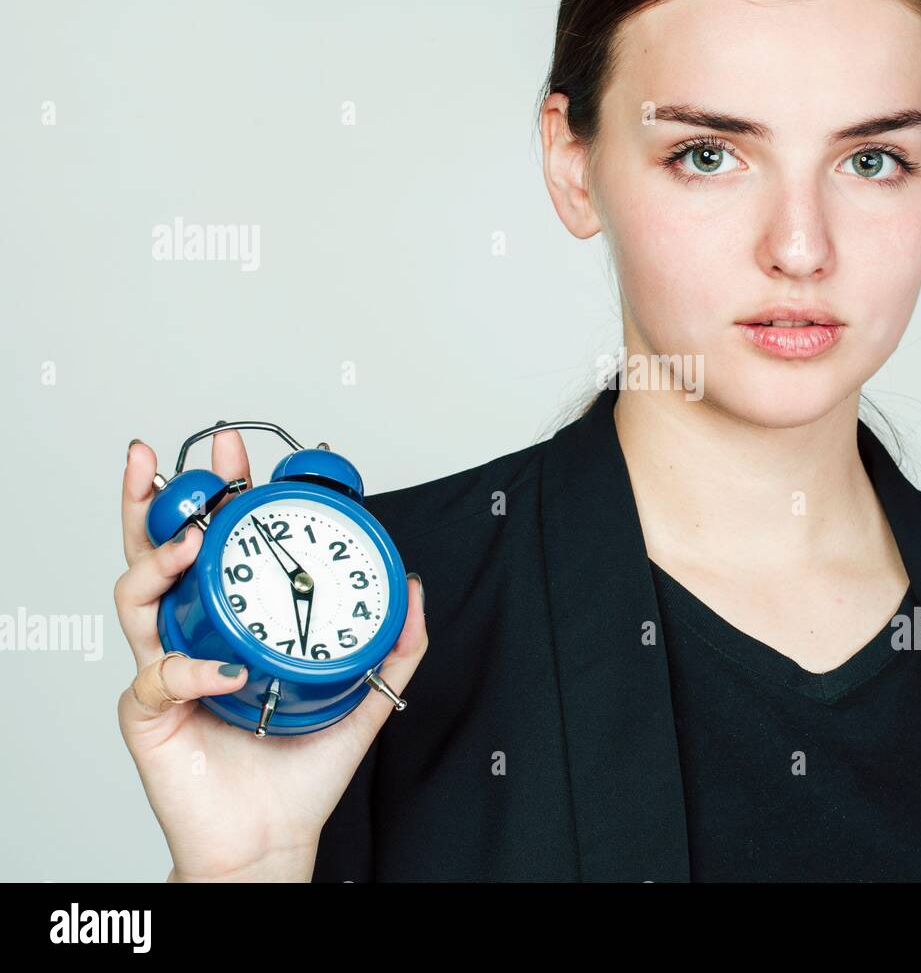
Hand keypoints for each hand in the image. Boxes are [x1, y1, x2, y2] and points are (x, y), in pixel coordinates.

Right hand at [115, 431, 426, 881]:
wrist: (271, 836)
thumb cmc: (302, 767)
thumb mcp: (363, 693)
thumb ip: (395, 644)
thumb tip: (414, 586)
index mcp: (234, 618)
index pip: (218, 543)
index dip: (218, 495)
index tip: (236, 454)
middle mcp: (192, 632)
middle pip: (158, 550)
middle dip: (158, 498)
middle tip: (166, 459)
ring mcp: (165, 668)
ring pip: (136, 596)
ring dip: (158, 562)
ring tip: (189, 546)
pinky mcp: (149, 713)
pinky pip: (157, 677)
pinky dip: (190, 667)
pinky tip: (224, 669)